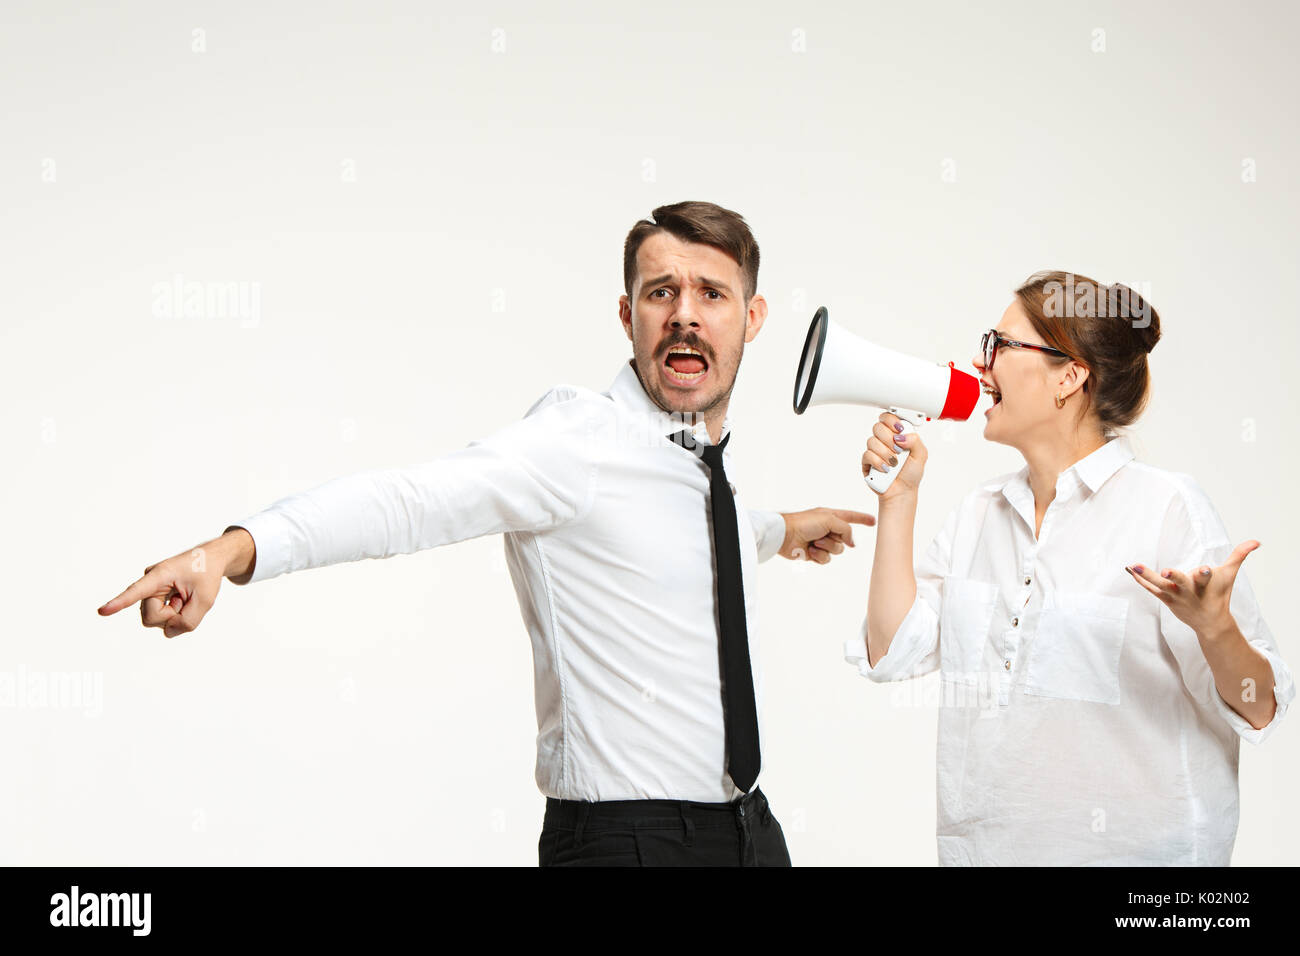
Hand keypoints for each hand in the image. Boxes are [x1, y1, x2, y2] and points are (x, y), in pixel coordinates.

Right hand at [97, 532, 246, 637]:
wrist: (210, 559)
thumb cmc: (207, 574)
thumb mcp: (206, 600)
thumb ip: (188, 621)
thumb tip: (167, 633)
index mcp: (160, 575)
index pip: (136, 591)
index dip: (119, 602)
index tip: (102, 611)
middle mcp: (149, 582)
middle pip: (151, 617)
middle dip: (171, 616)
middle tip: (186, 599)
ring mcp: (150, 590)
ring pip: (154, 619)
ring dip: (173, 613)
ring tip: (184, 596)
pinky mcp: (152, 596)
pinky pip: (160, 616)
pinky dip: (173, 612)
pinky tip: (180, 599)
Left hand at [778, 507, 874, 563]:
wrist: (785, 535)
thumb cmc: (804, 523)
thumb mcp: (830, 519)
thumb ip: (846, 529)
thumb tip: (851, 543)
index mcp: (831, 516)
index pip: (851, 517)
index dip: (862, 519)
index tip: (874, 521)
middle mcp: (827, 528)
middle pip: (845, 539)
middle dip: (836, 539)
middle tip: (822, 535)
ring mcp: (821, 541)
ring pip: (837, 551)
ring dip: (827, 547)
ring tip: (814, 542)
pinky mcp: (814, 553)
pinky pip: (826, 559)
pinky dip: (819, 556)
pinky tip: (809, 550)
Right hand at [861, 411, 926, 498]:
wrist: (902, 491)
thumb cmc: (911, 473)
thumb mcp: (921, 455)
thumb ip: (915, 440)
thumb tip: (900, 436)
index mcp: (898, 434)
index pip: (889, 417)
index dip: (892, 420)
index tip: (899, 429)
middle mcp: (885, 440)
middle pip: (878, 426)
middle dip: (889, 439)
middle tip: (899, 450)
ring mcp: (875, 450)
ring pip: (872, 441)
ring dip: (885, 453)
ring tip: (894, 463)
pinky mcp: (867, 461)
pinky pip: (867, 455)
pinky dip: (878, 462)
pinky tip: (885, 469)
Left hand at [1125, 539, 1259, 637]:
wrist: (1211, 622)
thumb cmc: (1220, 594)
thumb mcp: (1230, 575)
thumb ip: (1239, 556)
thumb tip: (1256, 541)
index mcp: (1206, 584)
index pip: (1206, 577)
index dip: (1205, 573)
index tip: (1205, 569)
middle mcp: (1190, 591)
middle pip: (1182, 583)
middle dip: (1175, 577)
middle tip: (1165, 571)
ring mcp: (1176, 597)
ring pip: (1161, 586)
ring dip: (1148, 576)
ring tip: (1135, 565)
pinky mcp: (1166, 599)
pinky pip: (1151, 589)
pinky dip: (1141, 580)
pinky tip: (1131, 570)